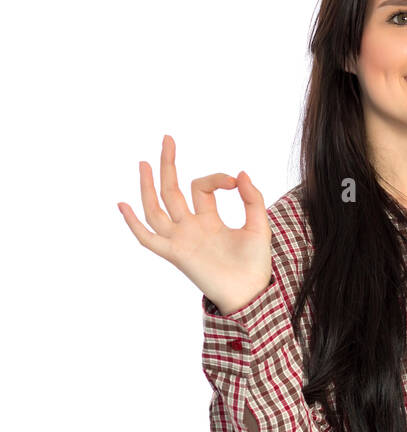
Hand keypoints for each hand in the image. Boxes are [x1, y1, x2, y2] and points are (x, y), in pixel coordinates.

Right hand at [117, 134, 272, 315]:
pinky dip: (135, 224)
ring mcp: (180, 240)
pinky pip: (149, 239)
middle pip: (172, 191)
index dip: (215, 178)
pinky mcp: (176, 254)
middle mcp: (190, 228)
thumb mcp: (258, 225)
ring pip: (157, 210)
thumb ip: (252, 199)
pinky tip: (123, 204)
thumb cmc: (255, 263)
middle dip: (169, 165)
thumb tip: (240, 172)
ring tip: (144, 162)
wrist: (250, 292)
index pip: (201, 188)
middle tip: (168, 139)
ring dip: (148, 187)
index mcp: (208, 220)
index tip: (234, 181)